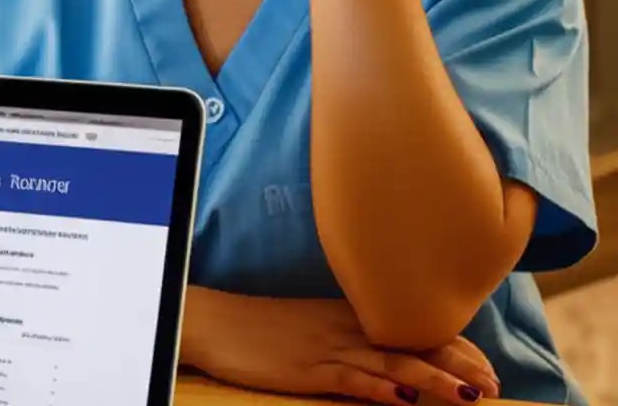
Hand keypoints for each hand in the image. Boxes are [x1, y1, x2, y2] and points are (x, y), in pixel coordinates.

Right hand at [182, 287, 500, 405]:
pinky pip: (351, 379)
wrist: (215, 321)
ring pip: (393, 364)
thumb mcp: (311, 326)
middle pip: (414, 343)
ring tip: (472, 396)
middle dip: (459, 365)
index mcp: (350, 315)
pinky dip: (380, 390)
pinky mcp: (307, 370)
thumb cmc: (261, 328)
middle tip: (495, 385)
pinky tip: (405, 401)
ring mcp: (328, 348)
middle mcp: (347, 328)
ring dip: (436, 381)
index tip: (487, 368)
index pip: (415, 328)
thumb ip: (348, 337)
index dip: (456, 349)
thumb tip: (384, 361)